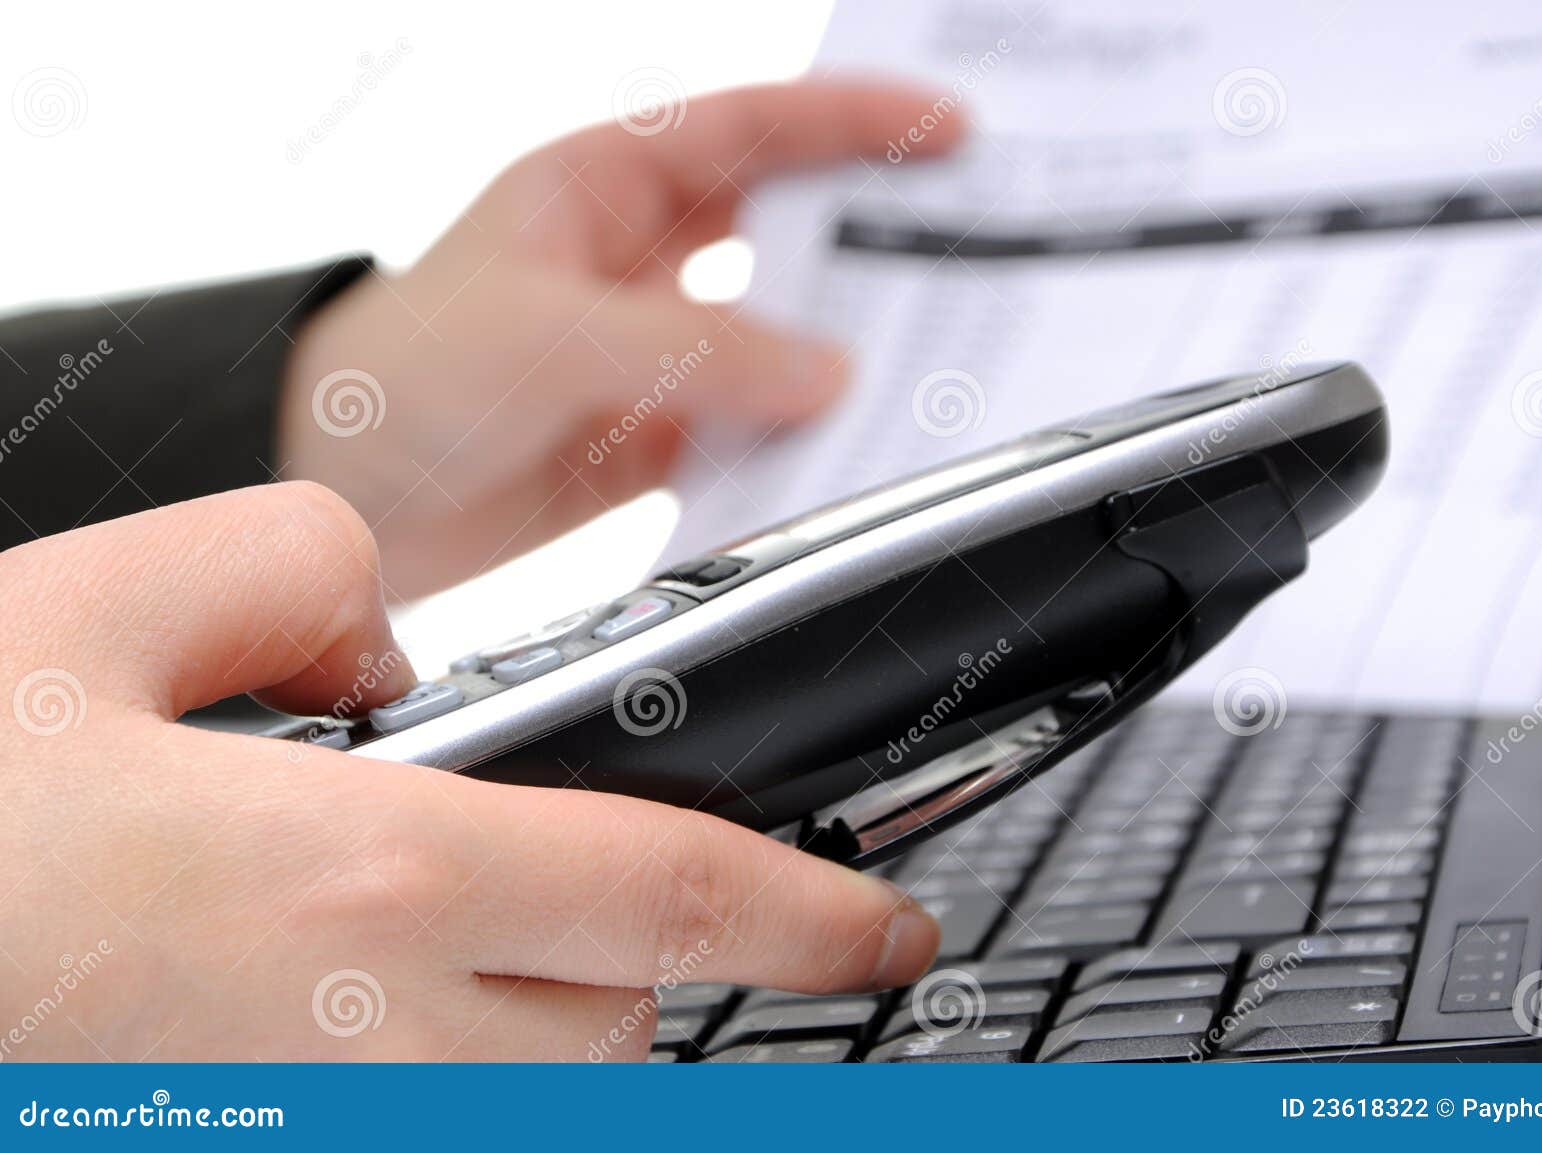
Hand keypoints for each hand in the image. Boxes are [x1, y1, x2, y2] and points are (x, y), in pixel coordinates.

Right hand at [0, 483, 937, 1058]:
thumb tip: (384, 643)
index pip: (680, 896)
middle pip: (624, 1011)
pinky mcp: (260, 1146)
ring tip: (410, 937)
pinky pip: (436, 1115)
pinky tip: (346, 998)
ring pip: (546, 1086)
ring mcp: (318, 1124)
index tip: (890, 931)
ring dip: (536, 1013)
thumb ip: (296, 566)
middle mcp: (365, 1037)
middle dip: (625, 939)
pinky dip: (455, 1057)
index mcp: (361, 880)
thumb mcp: (95, 606)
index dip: (820, 915)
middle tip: (532, 868)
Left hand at [278, 82, 963, 597]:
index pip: (750, 129)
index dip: (851, 121)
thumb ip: (686, 350)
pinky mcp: (656, 439)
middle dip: (873, 240)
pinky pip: (752, 433)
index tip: (948, 130)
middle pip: (785, 232)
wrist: (341, 499)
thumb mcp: (543, 338)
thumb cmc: (399, 376)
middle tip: (975, 252)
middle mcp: (639, 262)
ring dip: (843, 355)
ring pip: (778, 340)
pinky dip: (798, 446)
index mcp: (604, 187)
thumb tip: (819, 372)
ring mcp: (654, 354)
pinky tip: (845, 456)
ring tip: (933, 365)